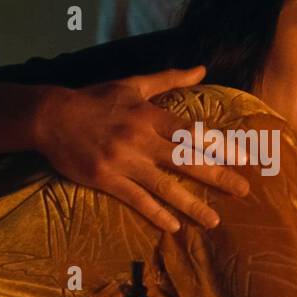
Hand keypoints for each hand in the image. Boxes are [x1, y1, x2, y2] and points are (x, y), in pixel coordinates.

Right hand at [34, 66, 250, 233]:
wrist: (51, 116)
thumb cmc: (95, 99)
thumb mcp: (133, 84)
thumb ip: (169, 79)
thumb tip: (201, 69)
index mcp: (149, 115)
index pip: (193, 132)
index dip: (220, 145)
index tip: (245, 158)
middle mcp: (140, 139)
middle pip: (186, 160)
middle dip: (217, 176)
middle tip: (243, 191)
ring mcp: (123, 161)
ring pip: (164, 186)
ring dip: (191, 205)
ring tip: (213, 221)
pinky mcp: (106, 179)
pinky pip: (136, 200)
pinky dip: (156, 213)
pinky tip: (174, 227)